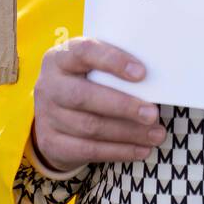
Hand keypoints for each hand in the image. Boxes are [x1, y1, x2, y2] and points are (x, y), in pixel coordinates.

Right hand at [32, 37, 164, 172]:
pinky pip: (88, 150)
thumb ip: (115, 69)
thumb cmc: (88, 80)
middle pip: (84, 96)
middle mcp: (49, 85)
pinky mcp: (51, 142)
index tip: (142, 73)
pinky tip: (141, 150)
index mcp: (61, 57)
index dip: (113, 61)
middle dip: (123, 106)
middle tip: (153, 114)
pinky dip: (119, 151)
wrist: (55, 113)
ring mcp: (47, 115)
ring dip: (128, 133)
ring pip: (90, 126)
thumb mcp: (94, 67)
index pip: (85, 52)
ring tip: (156, 134)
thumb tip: (157, 78)